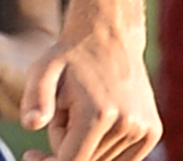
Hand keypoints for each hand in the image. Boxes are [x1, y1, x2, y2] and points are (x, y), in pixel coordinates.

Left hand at [19, 28, 158, 160]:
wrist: (110, 35)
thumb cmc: (70, 55)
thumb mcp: (43, 69)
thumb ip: (35, 98)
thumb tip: (31, 125)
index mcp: (98, 113)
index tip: (30, 154)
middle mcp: (126, 124)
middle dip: (66, 148)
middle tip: (61, 117)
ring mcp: (143, 130)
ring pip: (103, 160)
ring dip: (85, 146)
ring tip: (79, 113)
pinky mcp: (152, 131)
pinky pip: (121, 157)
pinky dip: (103, 147)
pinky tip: (95, 120)